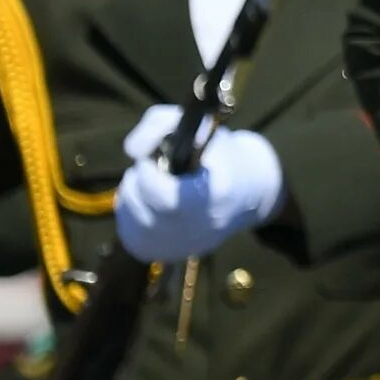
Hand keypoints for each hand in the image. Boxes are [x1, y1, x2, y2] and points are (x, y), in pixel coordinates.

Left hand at [114, 108, 283, 261]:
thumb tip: (132, 150)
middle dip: (136, 182)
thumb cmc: (222, 156)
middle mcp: (199, 228)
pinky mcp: (167, 254)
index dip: (148, 176)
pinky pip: (130, 235)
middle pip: (144, 210)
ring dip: (131, 196)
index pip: (167, 198)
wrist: (248, 193)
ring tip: (149, 184)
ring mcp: (182, 246)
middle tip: (149, 168)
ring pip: (132, 222)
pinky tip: (147, 203)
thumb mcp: (199, 126)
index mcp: (216, 196)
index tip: (150, 159)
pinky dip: (130, 214)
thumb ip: (159, 125)